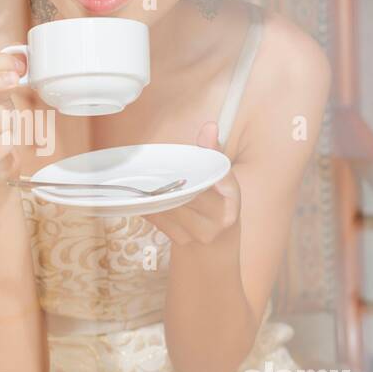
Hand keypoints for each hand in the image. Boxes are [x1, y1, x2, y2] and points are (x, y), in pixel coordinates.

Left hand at [148, 121, 240, 246]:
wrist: (214, 245)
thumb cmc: (215, 204)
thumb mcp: (220, 181)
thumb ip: (212, 153)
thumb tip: (210, 126)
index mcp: (231, 199)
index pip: (218, 177)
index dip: (202, 164)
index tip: (185, 156)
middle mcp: (219, 218)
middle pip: (190, 193)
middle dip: (172, 182)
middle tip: (155, 170)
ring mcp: (200, 232)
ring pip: (172, 207)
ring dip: (155, 194)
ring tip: (143, 183)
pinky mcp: (182, 240)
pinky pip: (159, 219)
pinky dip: (149, 206)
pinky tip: (141, 198)